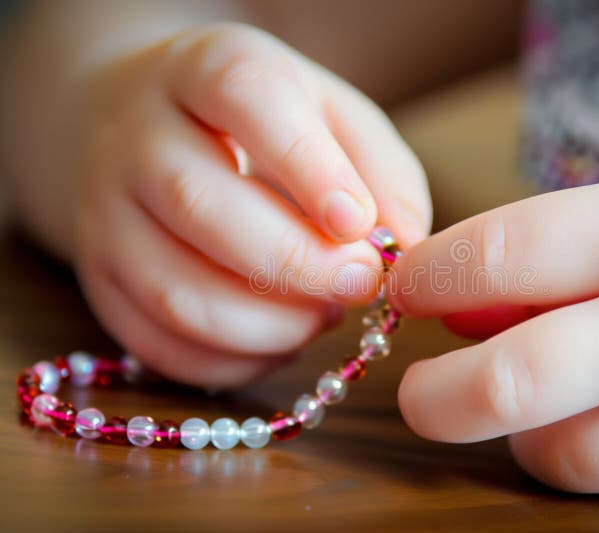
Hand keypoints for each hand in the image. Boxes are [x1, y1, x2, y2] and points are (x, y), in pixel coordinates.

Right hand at [72, 23, 430, 386]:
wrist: (150, 128)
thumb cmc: (266, 128)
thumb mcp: (335, 119)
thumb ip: (381, 174)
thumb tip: (403, 252)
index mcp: (204, 70)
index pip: (245, 99)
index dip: (308, 166)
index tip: (359, 223)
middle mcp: (139, 136)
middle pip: (199, 204)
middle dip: (296, 263)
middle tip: (360, 285)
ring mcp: (105, 213)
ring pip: (173, 289)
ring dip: (268, 325)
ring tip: (322, 315)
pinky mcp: (100, 280)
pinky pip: (158, 343)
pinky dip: (234, 362)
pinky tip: (281, 340)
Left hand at [390, 165, 598, 505]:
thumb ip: (549, 261)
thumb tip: (456, 316)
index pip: (506, 253)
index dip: (431, 275)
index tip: (402, 288)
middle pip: (516, 383)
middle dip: (438, 395)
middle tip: (416, 392)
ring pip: (562, 456)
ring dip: (520, 432)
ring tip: (536, 397)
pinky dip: (593, 447)